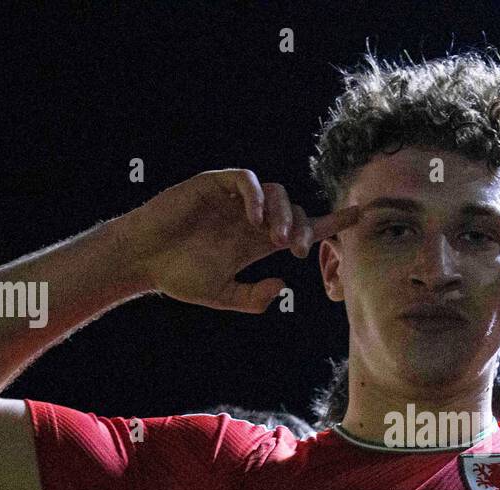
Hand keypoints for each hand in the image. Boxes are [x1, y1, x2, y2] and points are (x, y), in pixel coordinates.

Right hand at [116, 169, 359, 312]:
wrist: (142, 260)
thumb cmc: (178, 276)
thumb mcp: (222, 295)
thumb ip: (252, 298)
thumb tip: (281, 287)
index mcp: (257, 241)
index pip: (303, 227)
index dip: (331, 222)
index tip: (357, 217)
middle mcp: (251, 217)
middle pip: (296, 211)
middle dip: (305, 228)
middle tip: (298, 249)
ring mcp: (234, 200)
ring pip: (278, 192)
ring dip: (284, 215)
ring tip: (277, 239)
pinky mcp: (214, 184)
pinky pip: (246, 180)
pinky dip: (257, 195)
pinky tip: (255, 218)